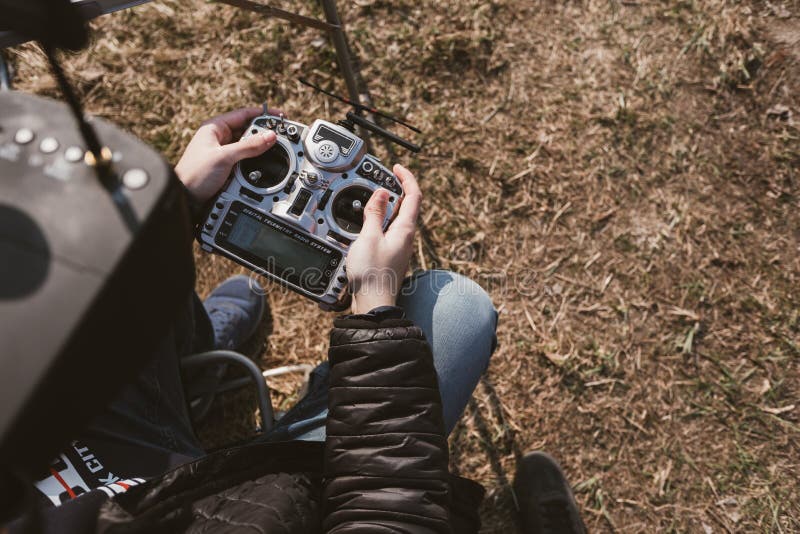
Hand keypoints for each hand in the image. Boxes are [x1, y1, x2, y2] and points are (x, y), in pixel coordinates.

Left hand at [175, 106, 282, 202]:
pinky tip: (261, 162)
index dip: (262, 114)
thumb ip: (249, 146)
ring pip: (247, 145)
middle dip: (262, 133)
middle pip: (247, 130)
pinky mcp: (226, 166)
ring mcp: (223, 152)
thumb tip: (270, 136)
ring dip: (258, 148)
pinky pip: (245, 159)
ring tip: (272, 149)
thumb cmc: (195, 175)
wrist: (185, 199)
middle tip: (279, 137)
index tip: (278, 116)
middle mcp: (219, 138)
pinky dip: (254, 160)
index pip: (243, 114)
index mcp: (215, 128)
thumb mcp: (225, 157)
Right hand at [346, 165, 421, 313]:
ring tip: (373, 196)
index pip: (414, 195)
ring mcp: (399, 246)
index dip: (407, 177)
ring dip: (388, 204)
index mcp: (405, 230)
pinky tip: (369, 221)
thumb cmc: (372, 274)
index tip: (397, 167)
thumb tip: (382, 193)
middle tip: (382, 178)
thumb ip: (374, 213)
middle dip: (397, 188)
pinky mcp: (391, 255)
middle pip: (408, 205)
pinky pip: (390, 229)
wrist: (373, 304)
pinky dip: (381, 218)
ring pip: (398, 218)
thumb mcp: (368, 237)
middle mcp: (406, 237)